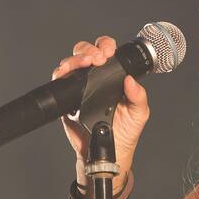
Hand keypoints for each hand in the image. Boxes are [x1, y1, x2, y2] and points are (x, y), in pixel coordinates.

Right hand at [52, 35, 149, 183]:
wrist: (108, 152)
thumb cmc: (125, 132)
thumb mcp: (139, 113)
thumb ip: (138, 97)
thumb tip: (131, 80)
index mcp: (113, 78)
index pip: (107, 53)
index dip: (106, 46)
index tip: (108, 53)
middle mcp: (95, 79)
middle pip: (87, 52)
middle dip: (89, 49)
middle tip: (96, 59)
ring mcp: (80, 86)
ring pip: (72, 62)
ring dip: (76, 58)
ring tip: (84, 63)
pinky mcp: (67, 97)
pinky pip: (59, 80)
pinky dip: (60, 73)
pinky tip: (65, 72)